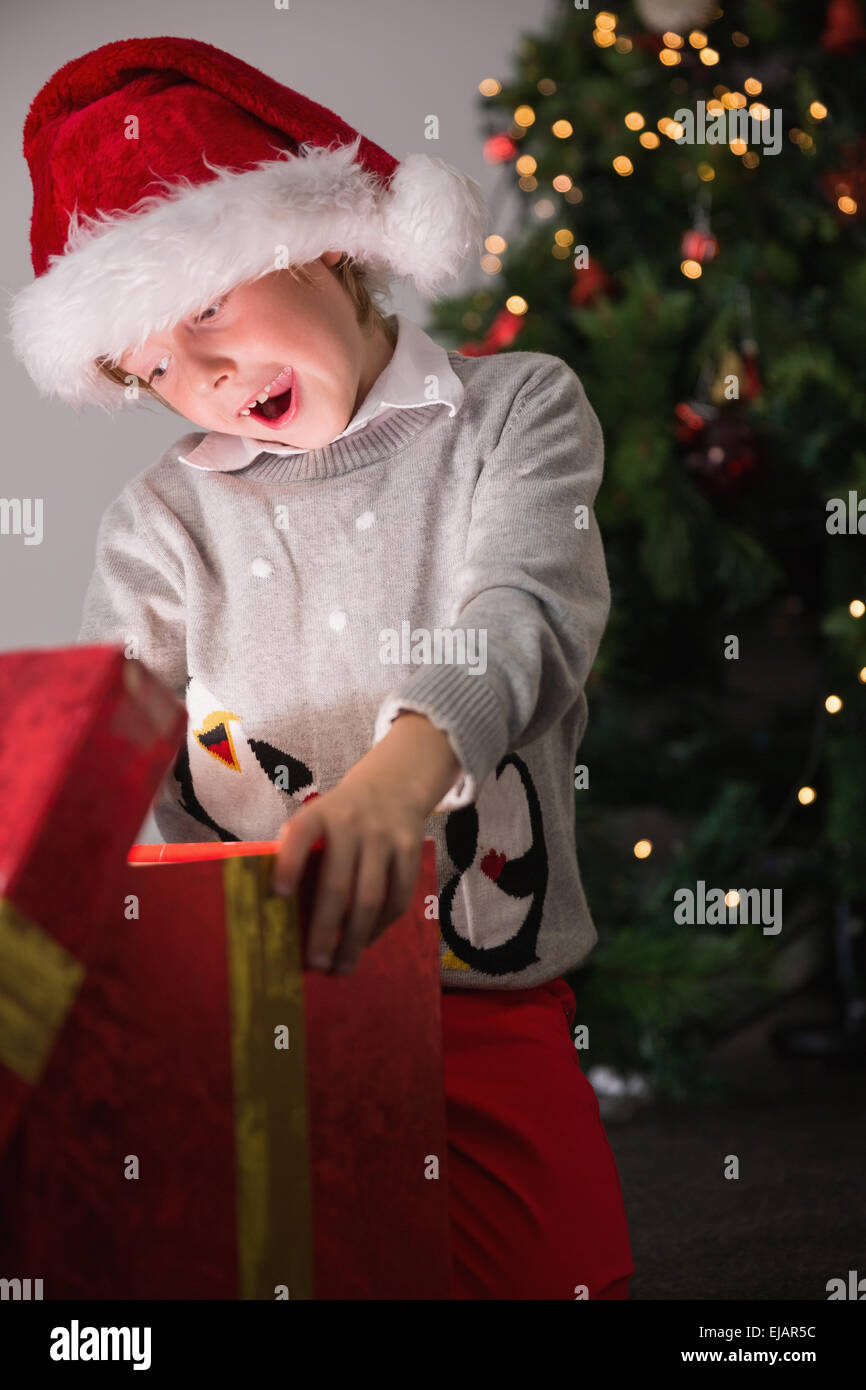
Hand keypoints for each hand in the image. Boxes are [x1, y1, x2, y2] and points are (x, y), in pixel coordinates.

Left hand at [271, 773, 426, 975]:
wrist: (394, 783)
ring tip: (341, 966)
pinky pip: (398, 898)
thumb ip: (303, 850)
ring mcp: (384, 837)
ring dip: (354, 939)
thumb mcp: (319, 816)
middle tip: (315, 964)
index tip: (278, 896)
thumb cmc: (343, 814)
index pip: (300, 835)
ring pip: (371, 899)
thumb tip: (282, 911)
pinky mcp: (410, 850)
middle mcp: (352, 823)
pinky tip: (366, 941)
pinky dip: (381, 926)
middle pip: (337, 885)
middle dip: (324, 929)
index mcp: (320, 813)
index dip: (289, 864)